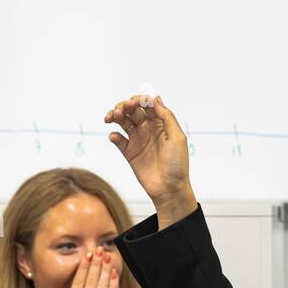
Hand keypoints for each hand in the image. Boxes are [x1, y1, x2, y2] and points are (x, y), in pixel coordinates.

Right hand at [35, 251, 117, 287]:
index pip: (79, 282)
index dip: (84, 267)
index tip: (87, 256)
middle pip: (92, 281)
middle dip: (96, 264)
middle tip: (98, 250)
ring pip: (103, 286)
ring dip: (105, 270)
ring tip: (107, 257)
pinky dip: (113, 285)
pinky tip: (113, 274)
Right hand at [104, 94, 195, 224]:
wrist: (169, 189)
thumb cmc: (177, 164)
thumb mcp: (177, 137)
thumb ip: (166, 117)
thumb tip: (155, 99)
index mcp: (161, 124)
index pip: (147, 105)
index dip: (139, 100)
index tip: (133, 103)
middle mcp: (148, 129)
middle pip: (133, 110)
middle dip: (124, 106)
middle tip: (119, 109)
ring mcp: (138, 140)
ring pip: (123, 121)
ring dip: (115, 115)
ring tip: (110, 117)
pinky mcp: (129, 152)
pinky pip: (118, 140)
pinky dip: (113, 135)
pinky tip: (114, 137)